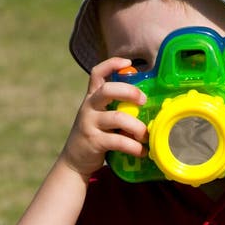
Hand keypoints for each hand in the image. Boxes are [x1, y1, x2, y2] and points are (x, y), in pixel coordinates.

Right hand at [60, 57, 147, 177]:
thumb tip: (149, 108)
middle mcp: (89, 107)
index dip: (111, 64)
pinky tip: (142, 151)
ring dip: (137, 127)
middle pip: (108, 90)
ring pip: (117, 118)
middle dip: (130, 92)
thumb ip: (117, 110)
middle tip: (144, 101)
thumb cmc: (96, 136)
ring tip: (146, 136)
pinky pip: (118, 141)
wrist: (75, 161)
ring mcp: (90, 124)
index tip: (128, 62)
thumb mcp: (101, 118)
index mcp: (92, 98)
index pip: (97, 73)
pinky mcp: (94, 142)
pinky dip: (134, 147)